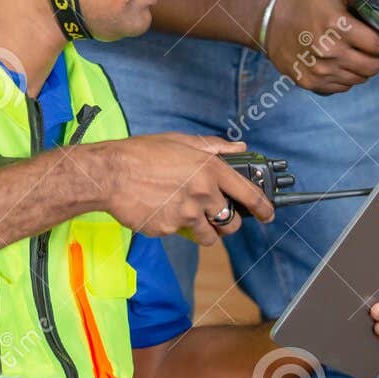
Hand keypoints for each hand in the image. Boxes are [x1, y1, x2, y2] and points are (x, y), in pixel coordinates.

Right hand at [95, 134, 273, 244]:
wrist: (110, 174)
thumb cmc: (141, 154)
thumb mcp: (180, 141)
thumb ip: (213, 147)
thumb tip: (238, 148)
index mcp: (210, 169)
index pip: (248, 193)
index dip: (263, 207)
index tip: (268, 214)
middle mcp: (204, 192)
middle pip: (231, 222)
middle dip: (227, 223)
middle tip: (215, 217)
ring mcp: (187, 213)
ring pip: (209, 235)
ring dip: (203, 231)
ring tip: (185, 215)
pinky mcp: (170, 229)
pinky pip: (181, 234)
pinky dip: (174, 227)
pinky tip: (160, 210)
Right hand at [261, 0, 378, 95]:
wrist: (270, 20)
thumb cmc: (306, 2)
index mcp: (337, 25)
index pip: (378, 46)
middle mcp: (329, 51)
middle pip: (372, 67)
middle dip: (377, 58)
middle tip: (372, 50)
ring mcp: (319, 69)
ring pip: (358, 79)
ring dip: (361, 68)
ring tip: (354, 55)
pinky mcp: (310, 82)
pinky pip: (341, 87)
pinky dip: (345, 77)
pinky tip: (338, 63)